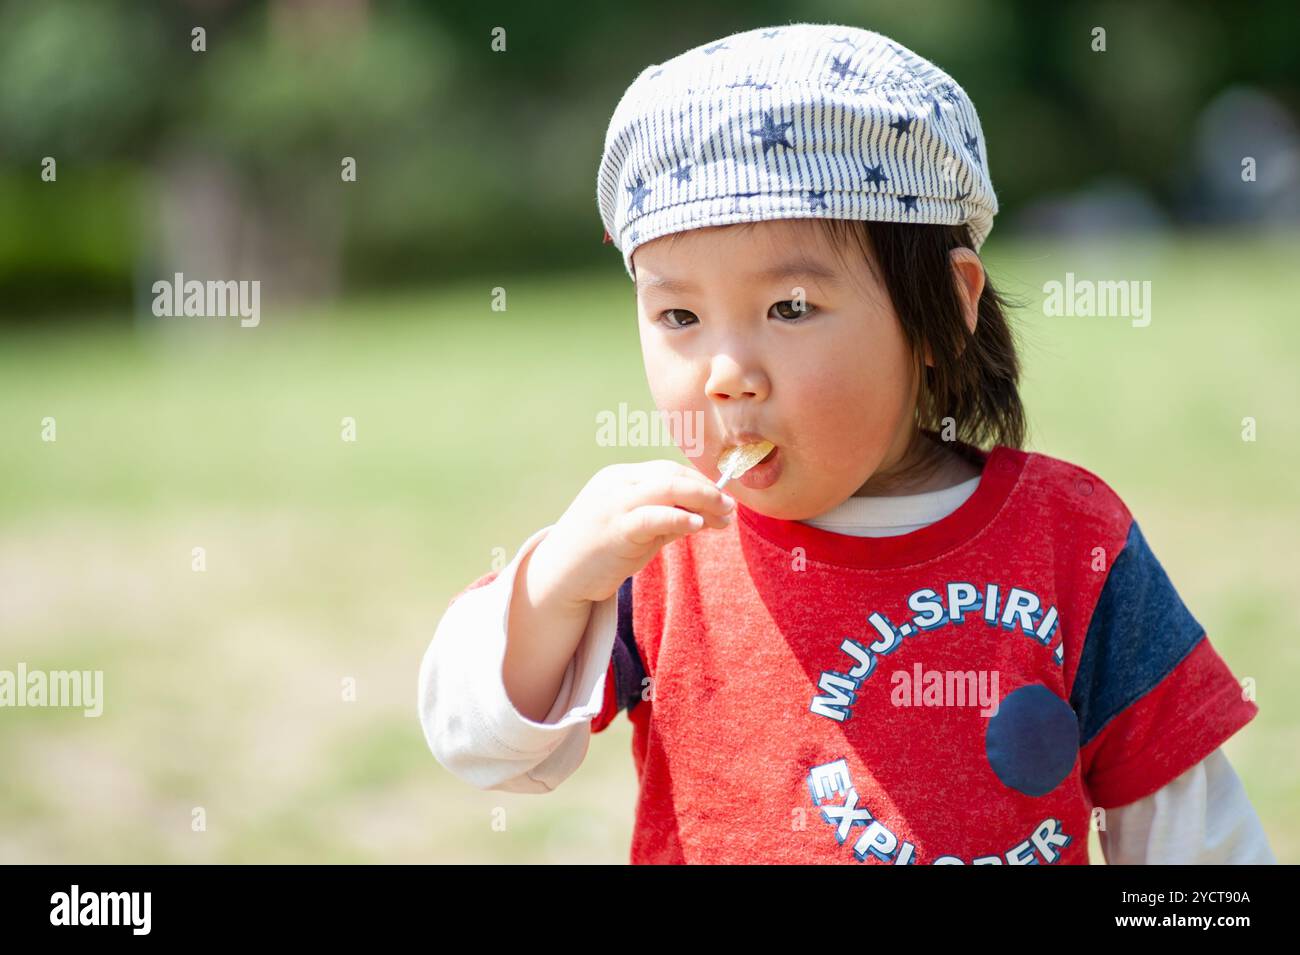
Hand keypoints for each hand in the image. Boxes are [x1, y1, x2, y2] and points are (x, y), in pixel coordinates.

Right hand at [525, 459, 736, 608]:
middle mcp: (617, 483)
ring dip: (703, 500)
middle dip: (707, 490)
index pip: (669, 470)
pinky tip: (699, 525)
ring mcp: (614, 504)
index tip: (724, 500)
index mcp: (621, 477)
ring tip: (723, 516)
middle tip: (731, 509)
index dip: (701, 482)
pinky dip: (680, 517)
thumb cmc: (599, 553)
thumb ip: (667, 518)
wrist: (558, 576)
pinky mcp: (614, 528)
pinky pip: (654, 515)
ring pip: (668, 488)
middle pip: (672, 474)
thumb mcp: (636, 529)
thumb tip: (705, 515)